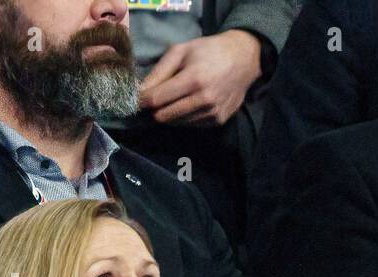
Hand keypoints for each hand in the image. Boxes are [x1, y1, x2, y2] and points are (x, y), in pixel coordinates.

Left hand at [138, 30, 261, 126]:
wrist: (243, 60)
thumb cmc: (208, 51)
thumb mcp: (180, 52)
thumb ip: (159, 72)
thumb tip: (140, 92)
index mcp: (193, 79)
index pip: (157, 99)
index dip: (141, 101)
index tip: (134, 99)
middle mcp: (204, 100)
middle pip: (164, 116)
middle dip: (154, 109)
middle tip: (153, 99)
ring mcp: (212, 113)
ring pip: (176, 123)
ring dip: (169, 113)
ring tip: (172, 99)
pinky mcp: (218, 121)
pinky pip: (191, 125)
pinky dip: (184, 117)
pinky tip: (188, 103)